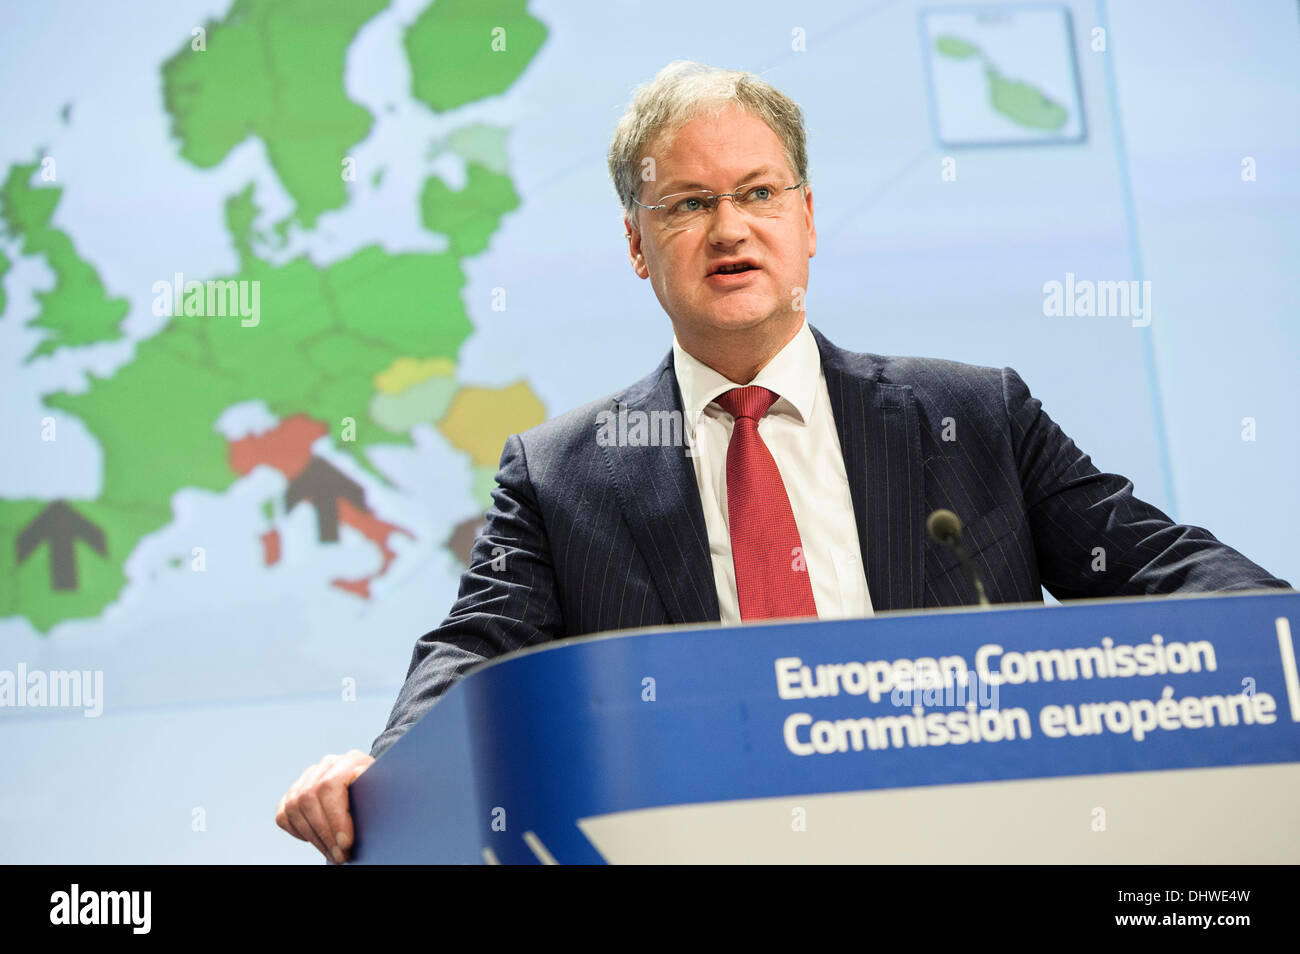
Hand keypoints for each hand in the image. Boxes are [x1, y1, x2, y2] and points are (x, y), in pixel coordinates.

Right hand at [275, 749, 373, 863]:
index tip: (346, 844)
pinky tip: (316, 840)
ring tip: (331, 854)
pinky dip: (297, 831)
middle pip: (309, 798)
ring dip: (313, 837)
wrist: (374, 789)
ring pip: (294, 807)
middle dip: (324, 833)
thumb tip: (376, 797)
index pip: (330, 786)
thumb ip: (379, 792)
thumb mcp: (388, 790)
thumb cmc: (383, 794)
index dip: (335, 817)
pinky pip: (284, 814)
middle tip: (339, 856)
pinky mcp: (294, 792)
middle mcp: (326, 765)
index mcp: (350, 760)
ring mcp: (308, 777)